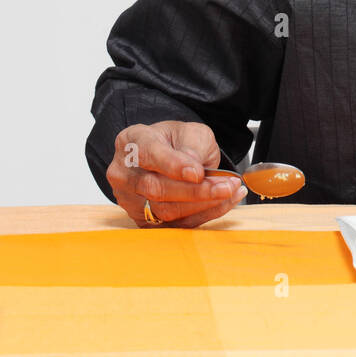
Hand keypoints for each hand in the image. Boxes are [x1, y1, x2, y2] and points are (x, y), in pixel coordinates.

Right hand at [106, 120, 246, 227]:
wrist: (168, 156)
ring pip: (165, 211)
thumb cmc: (176, 142)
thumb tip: (195, 170)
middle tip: (227, 185)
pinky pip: (175, 224)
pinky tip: (223, 203)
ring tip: (230, 191)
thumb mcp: (189, 131)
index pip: (148, 154)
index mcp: (131, 142)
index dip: (173, 165)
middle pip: (155, 188)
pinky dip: (204, 215)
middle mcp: (123, 173)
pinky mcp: (143, 221)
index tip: (198, 172)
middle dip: (196, 190)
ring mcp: (130, 200)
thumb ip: (192, 145)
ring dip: (203, 204)